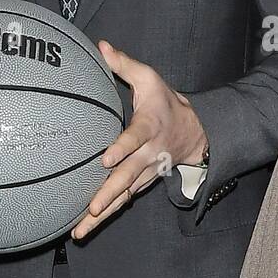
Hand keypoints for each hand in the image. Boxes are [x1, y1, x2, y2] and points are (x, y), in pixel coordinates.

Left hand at [70, 40, 205, 240]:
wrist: (196, 133)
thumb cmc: (166, 103)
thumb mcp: (150, 78)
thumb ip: (124, 64)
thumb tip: (101, 46)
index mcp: (148, 127)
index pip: (134, 139)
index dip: (121, 149)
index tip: (106, 159)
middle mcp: (148, 155)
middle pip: (127, 177)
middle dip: (109, 194)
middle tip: (92, 209)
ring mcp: (146, 173)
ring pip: (124, 196)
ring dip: (104, 214)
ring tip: (80, 231)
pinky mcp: (142, 183)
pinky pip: (124, 201)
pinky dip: (106, 216)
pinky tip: (85, 228)